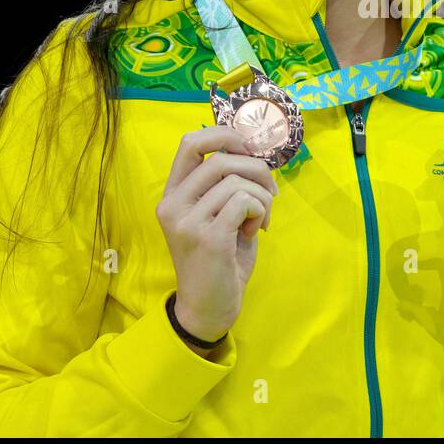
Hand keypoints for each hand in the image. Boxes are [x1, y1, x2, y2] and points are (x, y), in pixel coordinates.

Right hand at [156, 125, 278, 344]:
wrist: (209, 308)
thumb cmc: (219, 261)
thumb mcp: (217, 216)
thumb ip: (226, 185)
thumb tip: (253, 152)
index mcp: (172, 195)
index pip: (190, 143)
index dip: (225, 135)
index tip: (249, 151)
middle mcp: (172, 205)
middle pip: (221, 159)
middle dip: (257, 170)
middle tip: (271, 193)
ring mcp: (187, 222)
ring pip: (237, 182)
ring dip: (262, 197)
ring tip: (260, 220)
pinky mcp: (208, 238)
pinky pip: (245, 202)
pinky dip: (259, 211)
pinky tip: (255, 230)